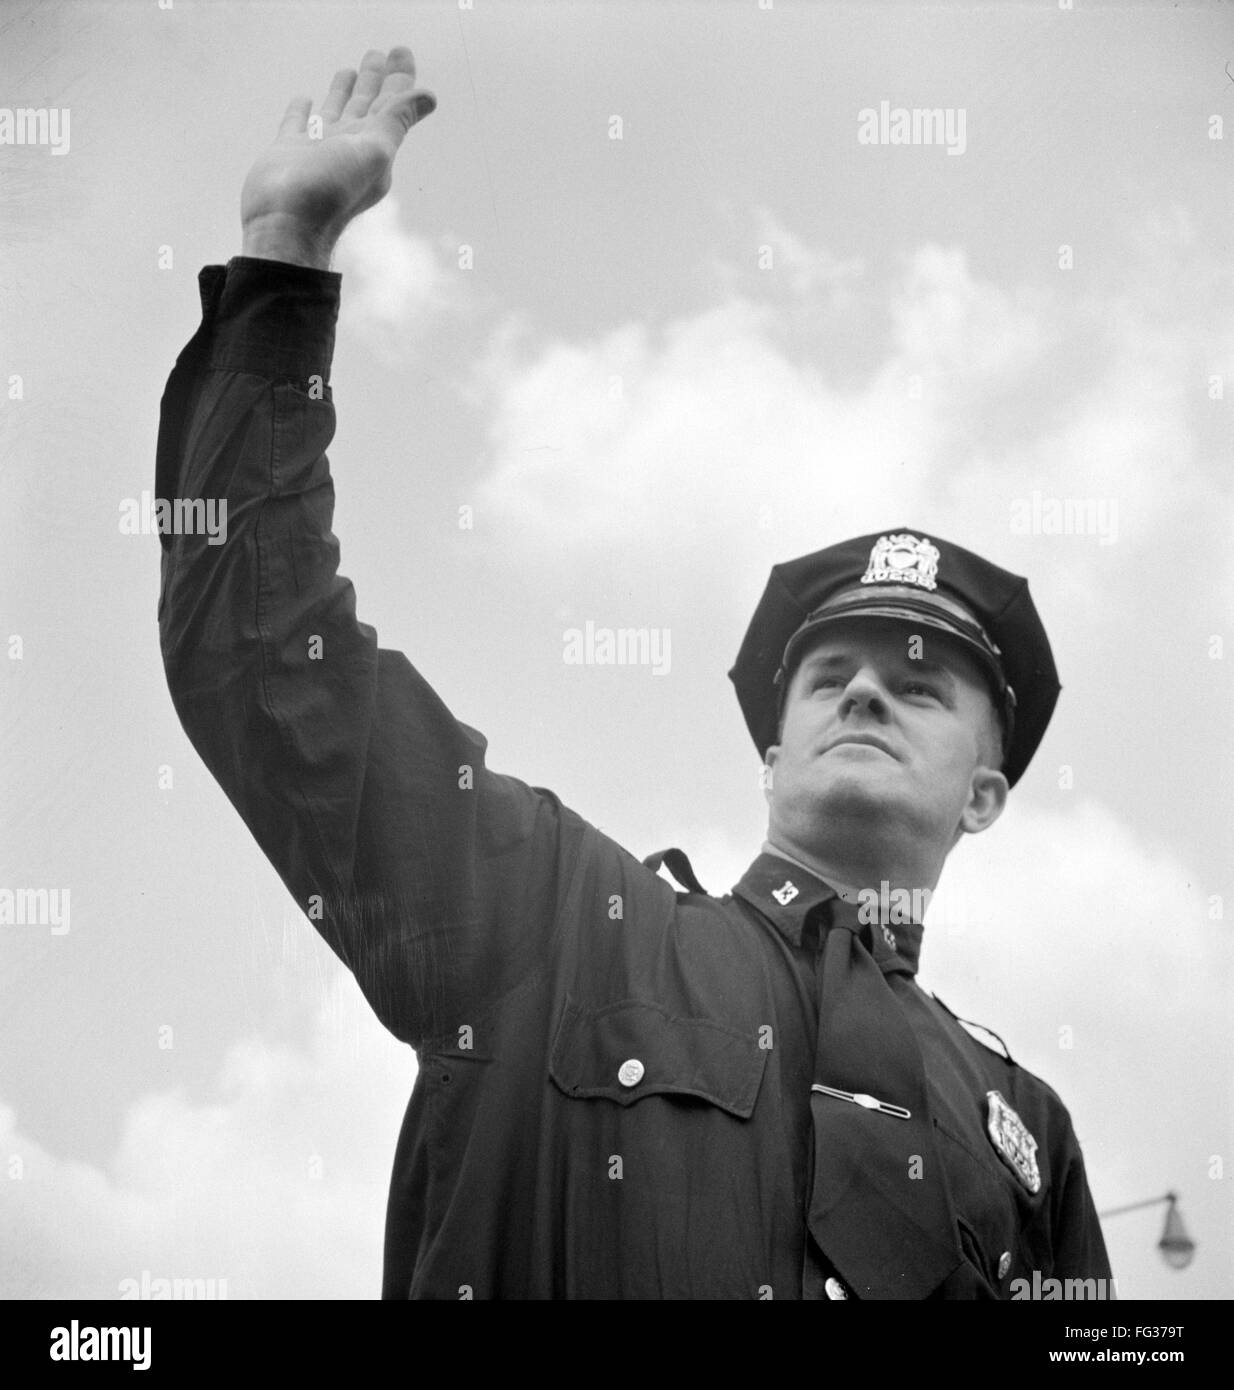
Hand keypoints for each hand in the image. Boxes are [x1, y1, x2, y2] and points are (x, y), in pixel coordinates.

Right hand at [240, 46, 435, 268]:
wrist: (286, 221)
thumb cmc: (332, 190)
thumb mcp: (375, 151)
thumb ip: (397, 120)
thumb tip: (429, 97)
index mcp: (374, 148)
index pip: (391, 104)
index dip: (399, 78)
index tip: (401, 52)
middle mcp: (349, 147)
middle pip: (365, 104)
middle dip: (374, 78)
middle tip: (378, 54)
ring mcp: (318, 149)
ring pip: (334, 110)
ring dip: (343, 91)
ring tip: (348, 70)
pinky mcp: (288, 151)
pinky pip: (298, 122)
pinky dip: (302, 110)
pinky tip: (304, 99)